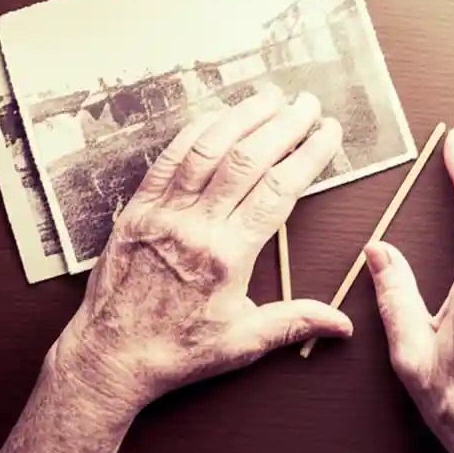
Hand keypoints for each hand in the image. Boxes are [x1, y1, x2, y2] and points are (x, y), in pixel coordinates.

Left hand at [48, 86, 353, 420]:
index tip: (329, 133)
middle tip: (309, 103)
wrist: (110, 356)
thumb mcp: (243, 343)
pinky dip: (196, 131)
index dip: (308, 155)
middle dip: (284, 125)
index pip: (278, 190)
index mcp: (227, 257)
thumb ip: (295, 323)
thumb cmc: (177, 352)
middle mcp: (196, 227)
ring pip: (208, 149)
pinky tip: (219, 115)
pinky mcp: (137, 209)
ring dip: (242, 116)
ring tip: (271, 96)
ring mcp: (163, 213)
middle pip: (248, 159)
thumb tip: (343, 325)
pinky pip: (169, 158)